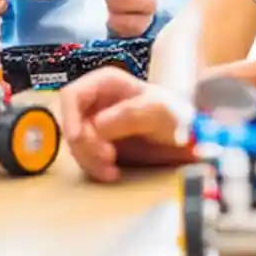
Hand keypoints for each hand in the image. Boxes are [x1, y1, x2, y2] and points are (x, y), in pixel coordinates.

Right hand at [60, 67, 194, 182]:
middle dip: (85, 144)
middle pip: (70, 122)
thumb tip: (97, 125)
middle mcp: (95, 101)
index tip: (78, 138)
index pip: (72, 94)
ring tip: (111, 169)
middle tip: (107, 157)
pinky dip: (94, 168)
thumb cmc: (174, 115)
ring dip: (89, 160)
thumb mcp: (157, 111)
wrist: (186, 138)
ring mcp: (94, 122)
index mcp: (105, 83)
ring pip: (74, 143)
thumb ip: (129, 115)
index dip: (69, 116)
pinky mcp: (97, 143)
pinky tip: (112, 172)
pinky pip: (84, 157)